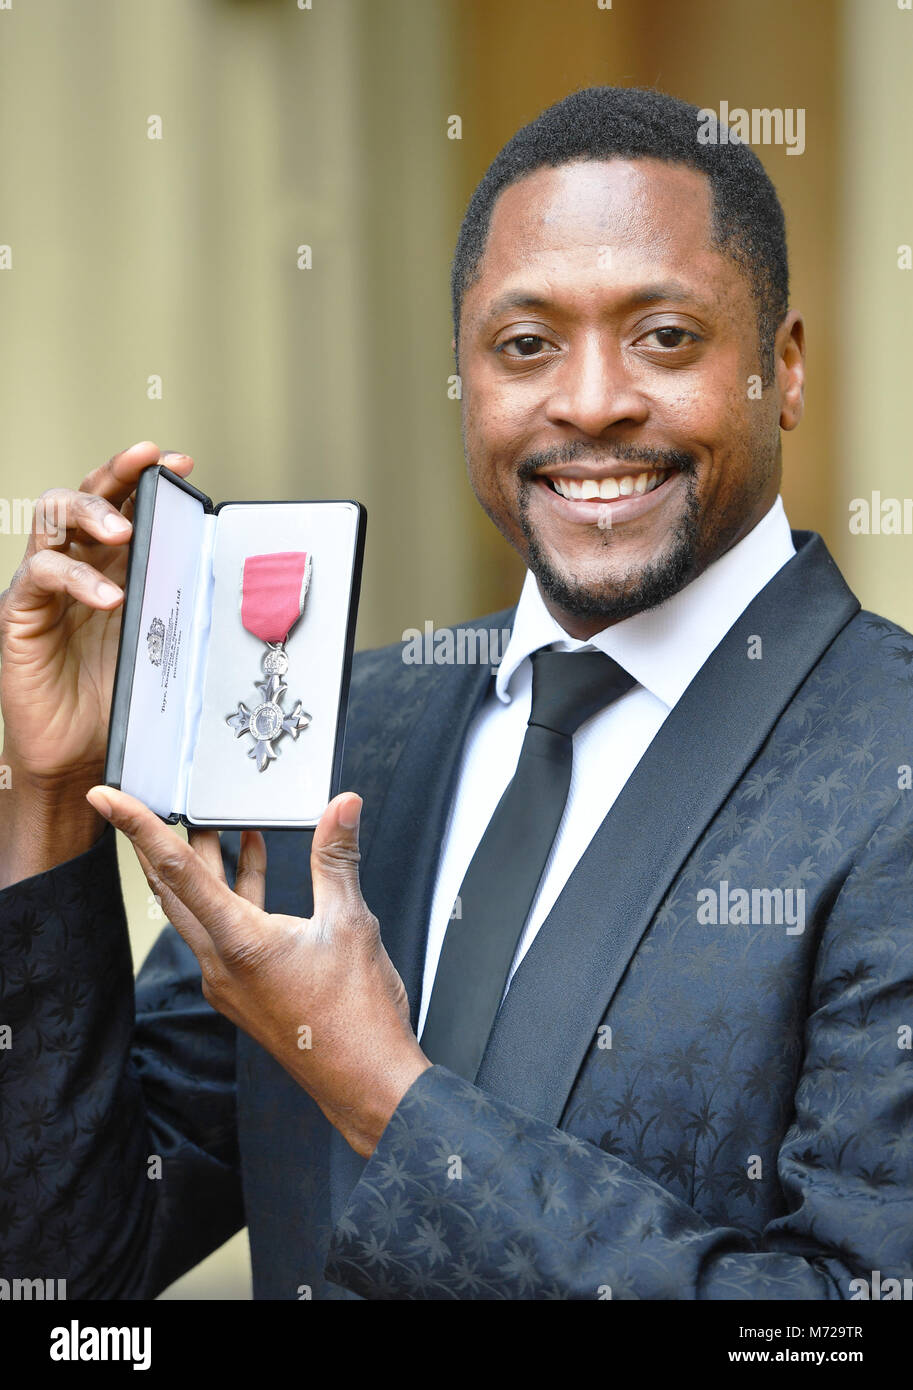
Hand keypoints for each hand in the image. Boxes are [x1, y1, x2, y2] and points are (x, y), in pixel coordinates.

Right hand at [0, 441, 192, 793]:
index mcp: (114, 565)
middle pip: (86, 495)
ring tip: (124, 531)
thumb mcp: (166, 641)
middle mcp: (78, 566)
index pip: (124, 503)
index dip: (146, 476)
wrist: (84, 755)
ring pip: (54, 519)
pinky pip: (40, 577)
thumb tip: (225, 567)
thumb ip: (181, 601)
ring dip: (91, 512)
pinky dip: (76, 579)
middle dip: (117, 471)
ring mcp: (46, 587)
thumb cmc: (123, 698)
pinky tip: (108, 596)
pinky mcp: (22, 615)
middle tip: (146, 464)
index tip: (181, 463)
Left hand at [84, 784, 431, 1156]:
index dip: (137, 828)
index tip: (106, 799)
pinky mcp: (243, 993)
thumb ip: (337, 859)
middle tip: (159, 804)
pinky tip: (255, 875)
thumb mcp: (351, 923)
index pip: (175, 870)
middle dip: (162, 842)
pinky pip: (220, 933)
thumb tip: (342, 808)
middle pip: (172, 890)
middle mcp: (221, 965)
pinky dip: (231, 897)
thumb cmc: (356, 1017)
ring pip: (197, 912)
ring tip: (220, 828)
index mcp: (239, 942)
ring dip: (203, 868)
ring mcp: (228, 982)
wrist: (365, 1081)